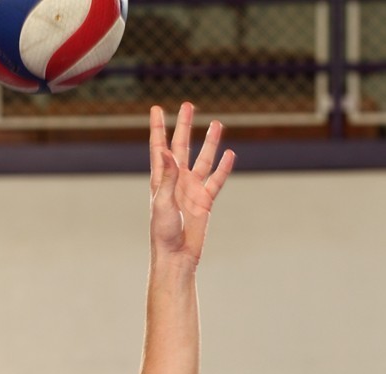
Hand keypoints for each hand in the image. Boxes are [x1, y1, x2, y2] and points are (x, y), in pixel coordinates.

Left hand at [149, 103, 234, 264]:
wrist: (177, 255)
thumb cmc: (163, 231)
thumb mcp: (162, 202)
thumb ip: (167, 177)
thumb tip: (167, 151)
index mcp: (161, 179)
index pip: (159, 147)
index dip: (158, 128)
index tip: (156, 109)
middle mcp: (176, 180)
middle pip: (182, 146)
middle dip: (185, 126)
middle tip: (189, 106)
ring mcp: (192, 189)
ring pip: (203, 159)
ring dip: (209, 142)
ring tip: (217, 124)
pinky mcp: (205, 201)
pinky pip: (217, 180)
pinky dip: (224, 168)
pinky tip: (230, 154)